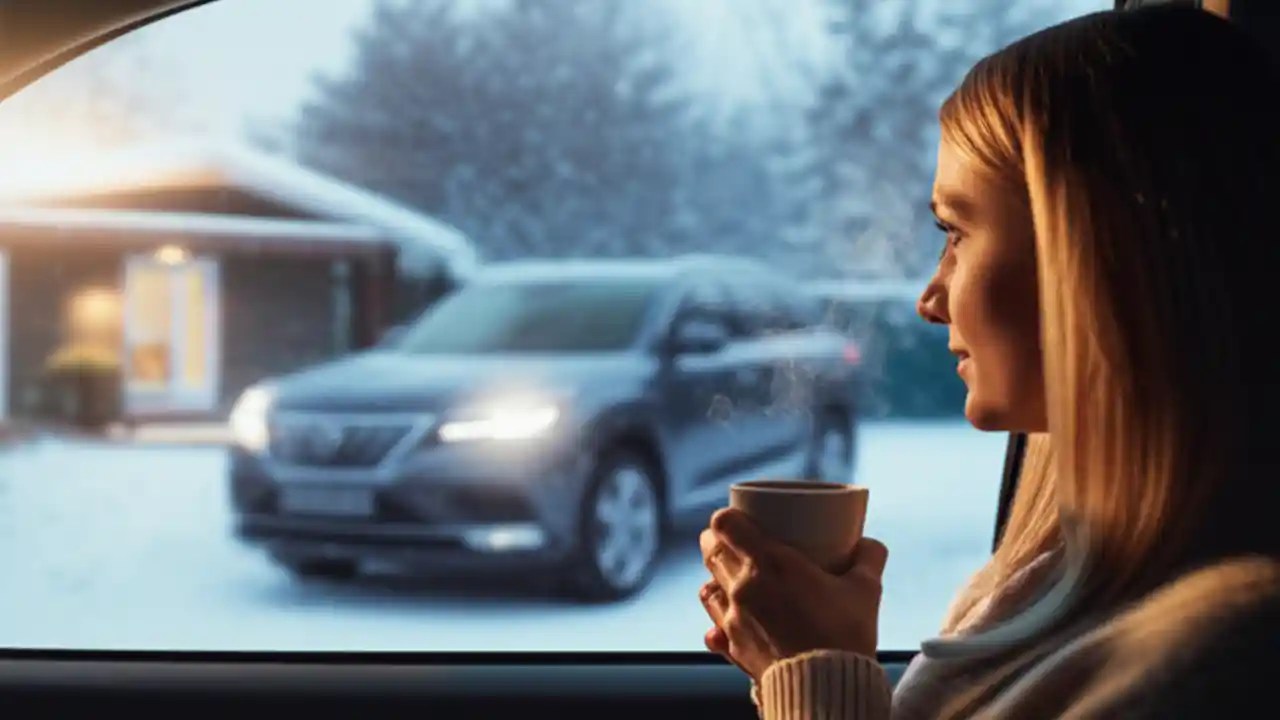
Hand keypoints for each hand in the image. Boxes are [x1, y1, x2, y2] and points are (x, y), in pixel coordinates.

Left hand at [698, 507, 888, 681]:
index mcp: (769, 563)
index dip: (727, 517)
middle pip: (711, 552)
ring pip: (707, 589)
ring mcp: (734, 619)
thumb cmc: (843, 635)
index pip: (725, 524)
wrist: (826, 688)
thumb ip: (868, 560)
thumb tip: (868, 545)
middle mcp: (743, 587)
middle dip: (718, 542)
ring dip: (716, 580)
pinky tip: (729, 623)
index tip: (739, 518)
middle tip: (737, 544)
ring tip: (733, 581)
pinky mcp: (734, 648)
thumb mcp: (865, 591)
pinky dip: (717, 622)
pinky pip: (713, 629)